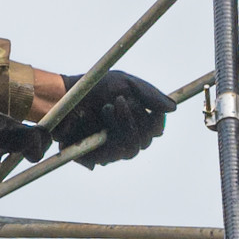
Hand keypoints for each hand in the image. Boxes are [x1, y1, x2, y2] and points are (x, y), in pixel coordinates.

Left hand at [56, 69, 173, 166]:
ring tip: (105, 107)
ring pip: (132, 149)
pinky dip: (107, 139)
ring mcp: (113, 147)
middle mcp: (127, 135)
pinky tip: (96, 124)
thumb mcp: (124, 83)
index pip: (157, 129)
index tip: (151, 109)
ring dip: (121, 127)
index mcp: (137, 118)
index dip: (157, 121)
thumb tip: (174, 107)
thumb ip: (149, 94)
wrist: (63, 95)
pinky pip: (112, 156)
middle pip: (146, 141)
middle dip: (134, 120)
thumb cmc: (94, 87)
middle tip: (118, 100)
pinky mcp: (98, 156)